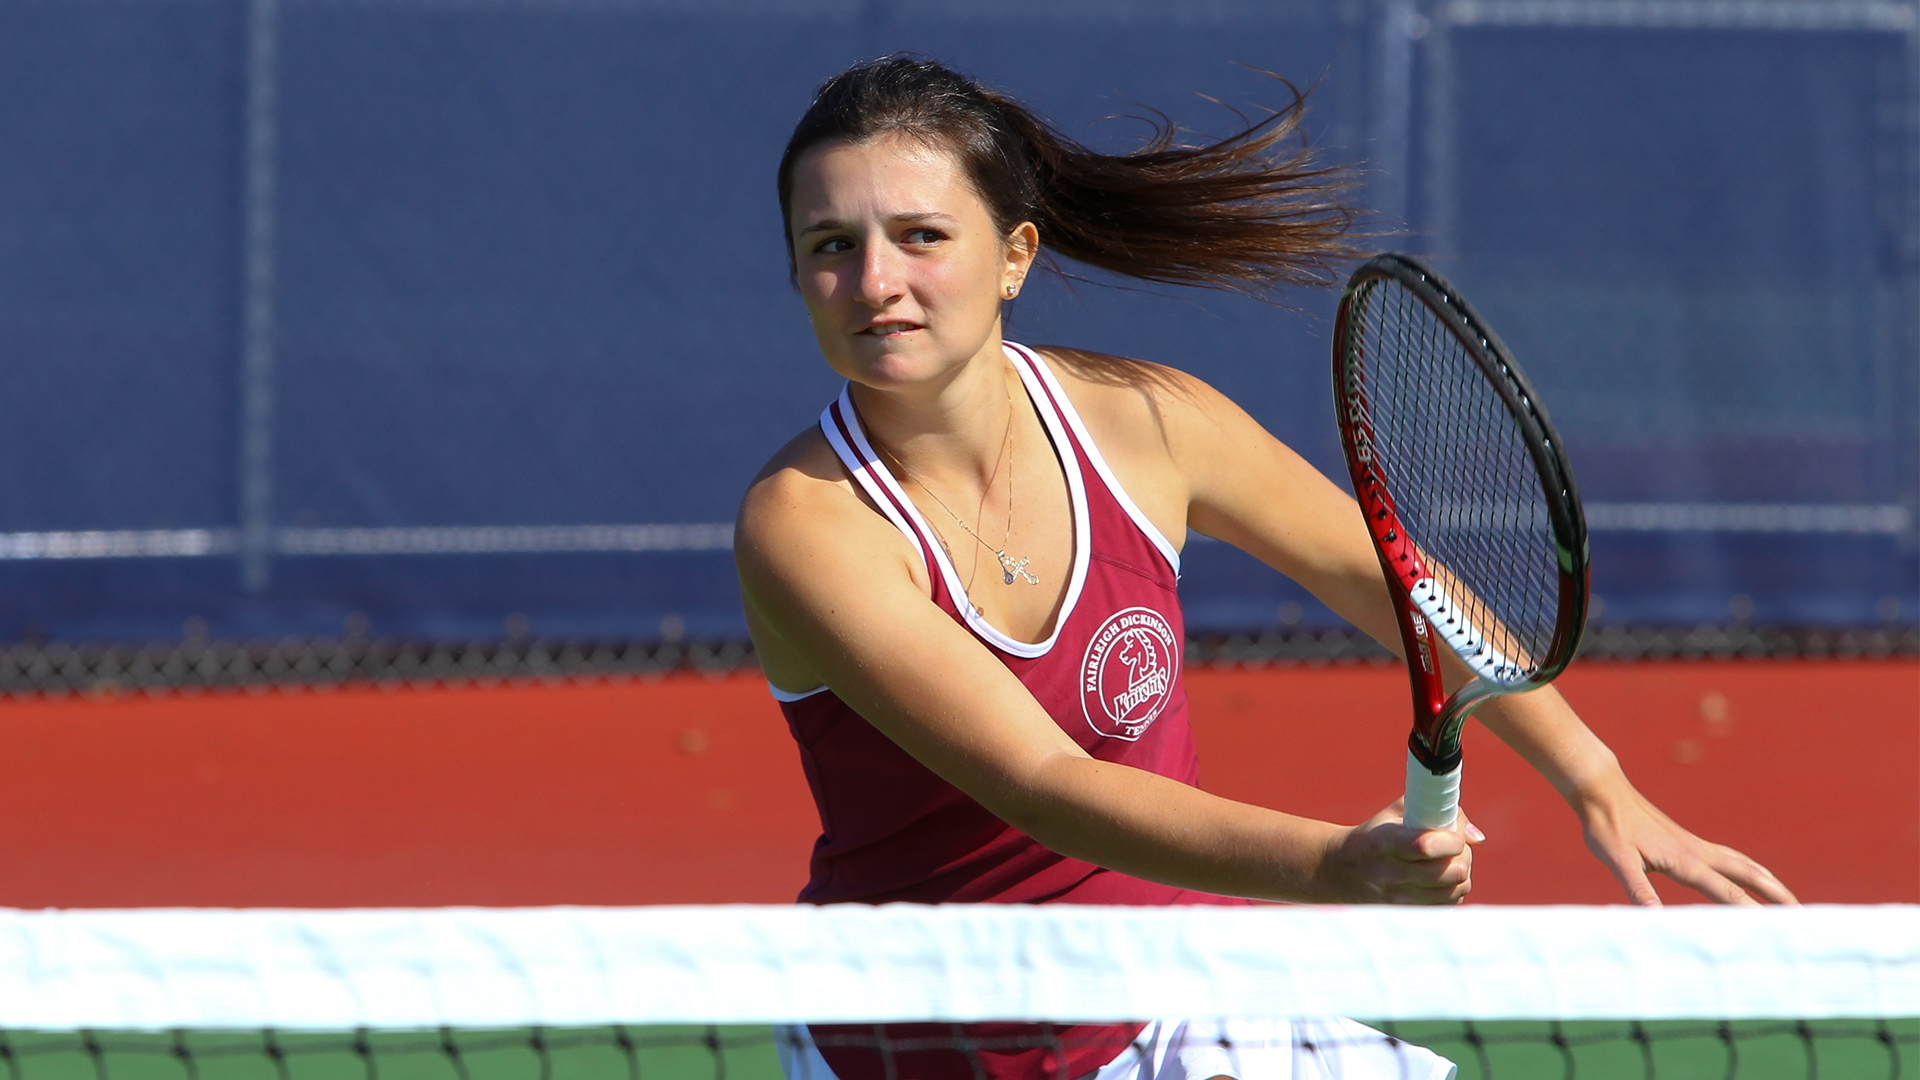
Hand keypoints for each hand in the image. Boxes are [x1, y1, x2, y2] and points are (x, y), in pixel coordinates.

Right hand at [1319, 799, 1485, 903]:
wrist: (1344, 870)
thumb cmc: (1377, 833)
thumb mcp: (1398, 811)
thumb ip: (1438, 811)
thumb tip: (1476, 837)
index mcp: (1385, 842)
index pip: (1426, 845)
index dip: (1453, 838)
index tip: (1453, 832)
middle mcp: (1391, 874)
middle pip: (1451, 871)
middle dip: (1463, 854)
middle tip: (1454, 846)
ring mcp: (1400, 899)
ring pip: (1456, 889)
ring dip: (1461, 872)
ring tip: (1448, 861)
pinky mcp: (1410, 913)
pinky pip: (1451, 903)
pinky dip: (1454, 889)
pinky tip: (1441, 878)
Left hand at [1575, 774, 1797, 905]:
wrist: (1603, 793)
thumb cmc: (1608, 827)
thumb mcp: (1616, 861)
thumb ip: (1637, 889)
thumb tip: (1654, 917)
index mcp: (1685, 861)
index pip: (1727, 892)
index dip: (1752, 912)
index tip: (1777, 930)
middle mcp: (1697, 851)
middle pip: (1749, 875)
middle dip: (1777, 896)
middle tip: (1803, 915)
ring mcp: (1694, 844)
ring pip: (1743, 863)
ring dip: (1768, 881)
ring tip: (1788, 899)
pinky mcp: (1687, 841)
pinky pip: (1728, 857)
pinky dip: (1748, 869)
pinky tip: (1748, 875)